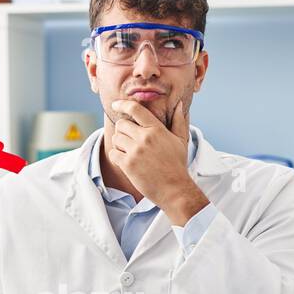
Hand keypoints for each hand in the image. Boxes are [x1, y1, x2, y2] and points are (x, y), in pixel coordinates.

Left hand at [108, 99, 207, 223]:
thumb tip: (179, 104)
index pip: (135, 109)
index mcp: (157, 129)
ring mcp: (135, 152)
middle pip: (121, 124)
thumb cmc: (178, 165)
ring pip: (116, 138)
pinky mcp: (128, 165)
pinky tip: (125, 161)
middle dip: (122, 130)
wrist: (175, 189)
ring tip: (129, 151)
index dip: (122, 104)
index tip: (115, 104)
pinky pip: (113, 154)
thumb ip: (178, 121)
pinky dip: (116, 156)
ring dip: (119, 144)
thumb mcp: (181, 140)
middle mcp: (145, 138)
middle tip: (128, 139)